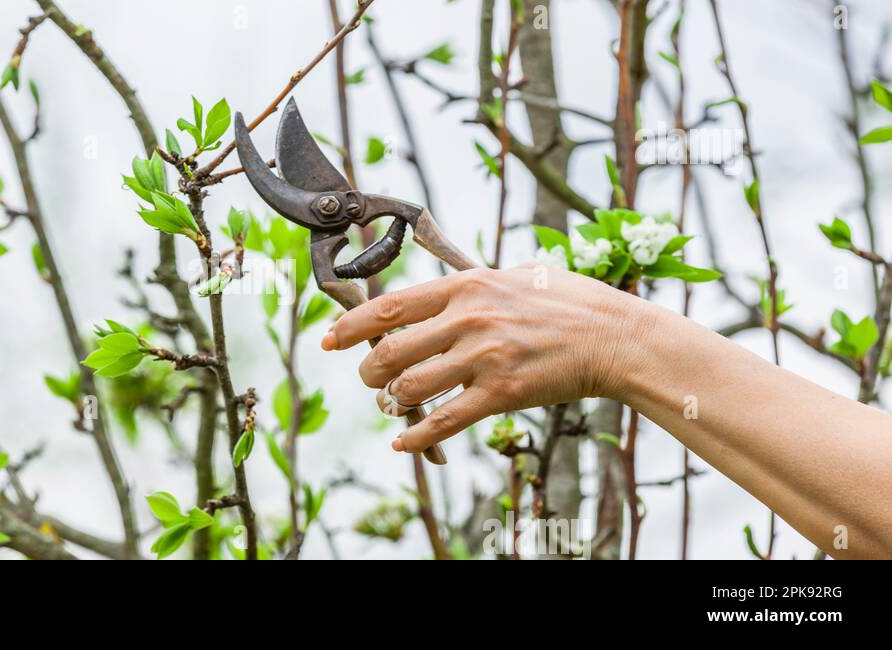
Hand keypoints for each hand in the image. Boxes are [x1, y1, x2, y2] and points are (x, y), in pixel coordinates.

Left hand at [320, 265, 654, 453]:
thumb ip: (472, 284)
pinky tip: (404, 443)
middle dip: (367, 371)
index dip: (351, 326)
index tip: (329, 341)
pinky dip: (416, 437)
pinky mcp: (502, 393)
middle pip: (390, 351)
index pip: (391, 306)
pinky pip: (443, 421)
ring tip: (392, 405)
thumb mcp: (514, 274)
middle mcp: (469, 319)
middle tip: (368, 379)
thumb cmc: (569, 302)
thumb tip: (438, 292)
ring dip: (390, 402)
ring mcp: (485, 357)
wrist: (616, 337)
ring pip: (409, 388)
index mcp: (467, 285)